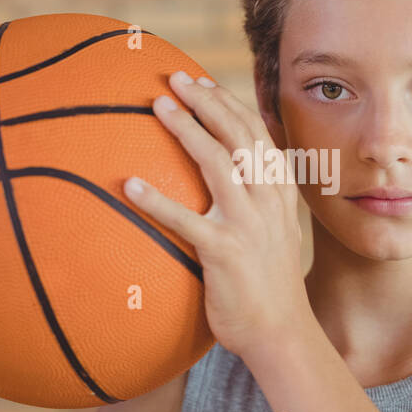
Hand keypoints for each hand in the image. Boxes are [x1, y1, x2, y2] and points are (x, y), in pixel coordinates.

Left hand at [122, 71, 312, 358]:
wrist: (282, 332)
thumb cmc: (269, 282)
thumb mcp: (276, 230)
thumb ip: (259, 198)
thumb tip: (231, 170)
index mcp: (279, 192)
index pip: (255, 133)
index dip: (228, 102)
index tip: (200, 80)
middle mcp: (268, 201)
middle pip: (237, 136)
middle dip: (206, 101)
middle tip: (175, 79)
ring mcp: (248, 225)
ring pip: (217, 164)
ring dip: (186, 131)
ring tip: (158, 108)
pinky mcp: (224, 253)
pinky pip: (185, 221)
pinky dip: (156, 201)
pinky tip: (129, 185)